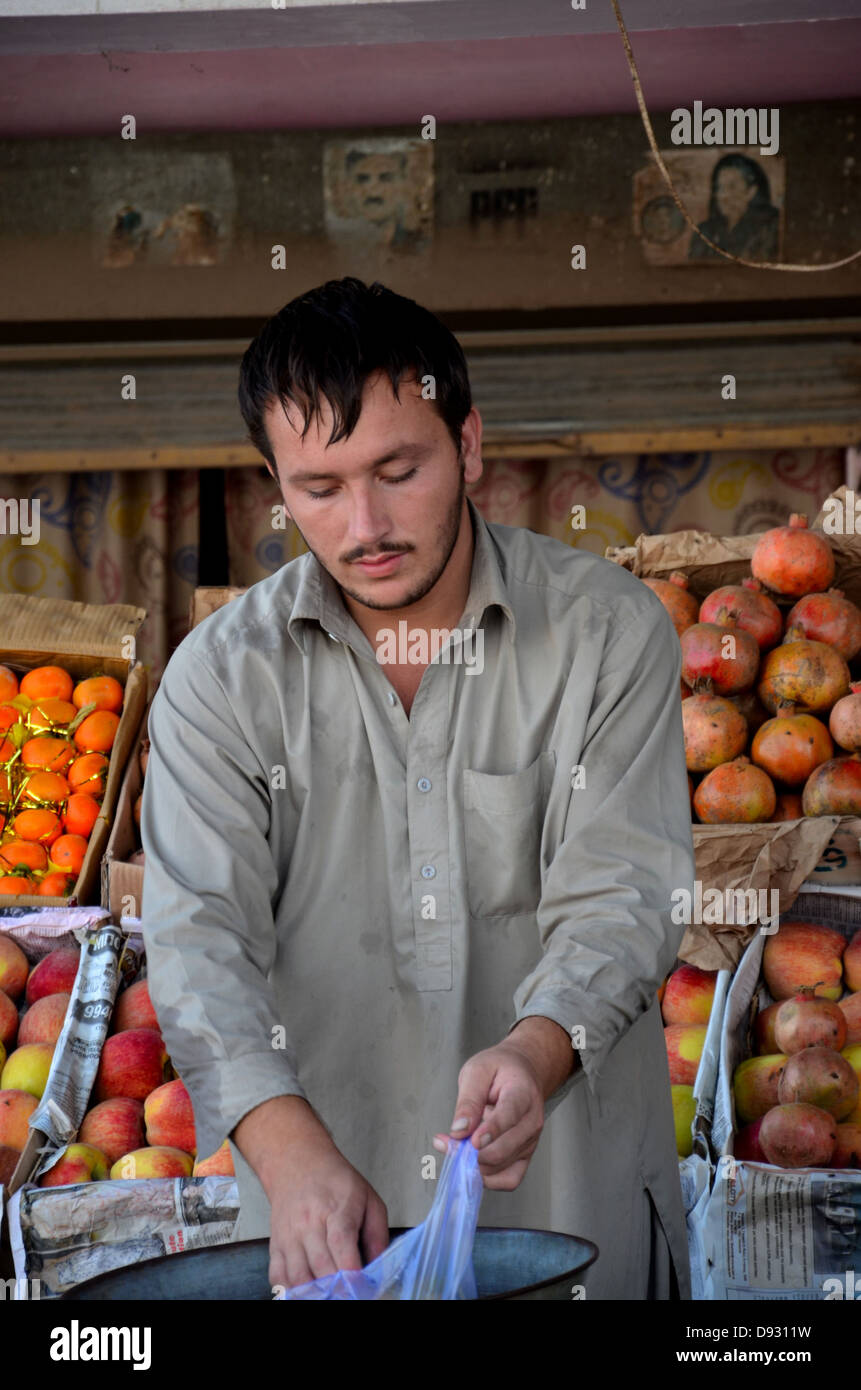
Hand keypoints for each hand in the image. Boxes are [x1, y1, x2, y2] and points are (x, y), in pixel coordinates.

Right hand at [232, 1094, 387, 1291]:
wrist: (297, 1163)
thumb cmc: (336, 1182)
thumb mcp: (369, 1199)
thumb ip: (378, 1235)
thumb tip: (379, 1270)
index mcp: (337, 1210)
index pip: (342, 1245)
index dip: (352, 1272)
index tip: (362, 1288)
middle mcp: (310, 1223)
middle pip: (321, 1267)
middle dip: (337, 1290)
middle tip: (350, 1296)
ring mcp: (290, 1236)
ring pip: (298, 1277)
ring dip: (315, 1294)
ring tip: (330, 1297)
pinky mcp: (276, 1245)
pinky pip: (278, 1276)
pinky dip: (290, 1291)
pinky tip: (306, 1293)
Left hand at [432, 1040, 545, 1190]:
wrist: (523, 1073)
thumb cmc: (499, 1069)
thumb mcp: (477, 1071)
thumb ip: (468, 1100)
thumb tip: (459, 1130)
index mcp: (523, 1093)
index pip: (510, 1116)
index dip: (491, 1131)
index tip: (471, 1141)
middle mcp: (531, 1121)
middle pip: (504, 1148)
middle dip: (472, 1153)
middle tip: (447, 1144)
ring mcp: (530, 1141)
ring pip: (502, 1167)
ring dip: (474, 1166)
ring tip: (455, 1149)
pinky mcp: (525, 1156)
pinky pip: (509, 1180)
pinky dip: (488, 1179)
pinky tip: (472, 1165)